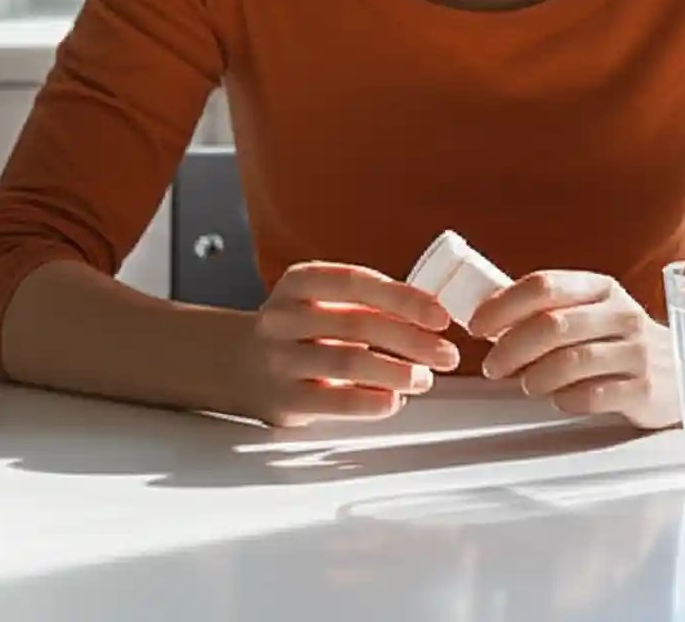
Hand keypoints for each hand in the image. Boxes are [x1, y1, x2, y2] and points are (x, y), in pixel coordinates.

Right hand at [228, 263, 459, 426]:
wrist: (236, 364)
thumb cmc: (300, 330)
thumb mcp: (322, 301)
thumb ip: (369, 304)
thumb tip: (433, 320)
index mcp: (299, 282)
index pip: (356, 282)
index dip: (403, 298)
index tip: (440, 316)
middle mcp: (283, 317)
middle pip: (358, 325)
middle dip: (413, 341)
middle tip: (448, 354)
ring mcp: (279, 359)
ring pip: (348, 363)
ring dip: (398, 373)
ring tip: (425, 379)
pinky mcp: (283, 400)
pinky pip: (335, 402)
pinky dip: (373, 402)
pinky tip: (394, 400)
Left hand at [469, 271, 680, 429]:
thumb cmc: (620, 341)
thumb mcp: (592, 312)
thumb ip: (547, 310)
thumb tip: (486, 317)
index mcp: (601, 288)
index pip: (543, 285)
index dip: (502, 305)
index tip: (476, 325)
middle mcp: (621, 314)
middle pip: (551, 325)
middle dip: (510, 348)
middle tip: (492, 367)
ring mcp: (636, 352)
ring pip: (568, 363)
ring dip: (534, 377)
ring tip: (527, 384)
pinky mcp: (644, 389)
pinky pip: (590, 396)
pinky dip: (564, 400)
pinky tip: (561, 399)